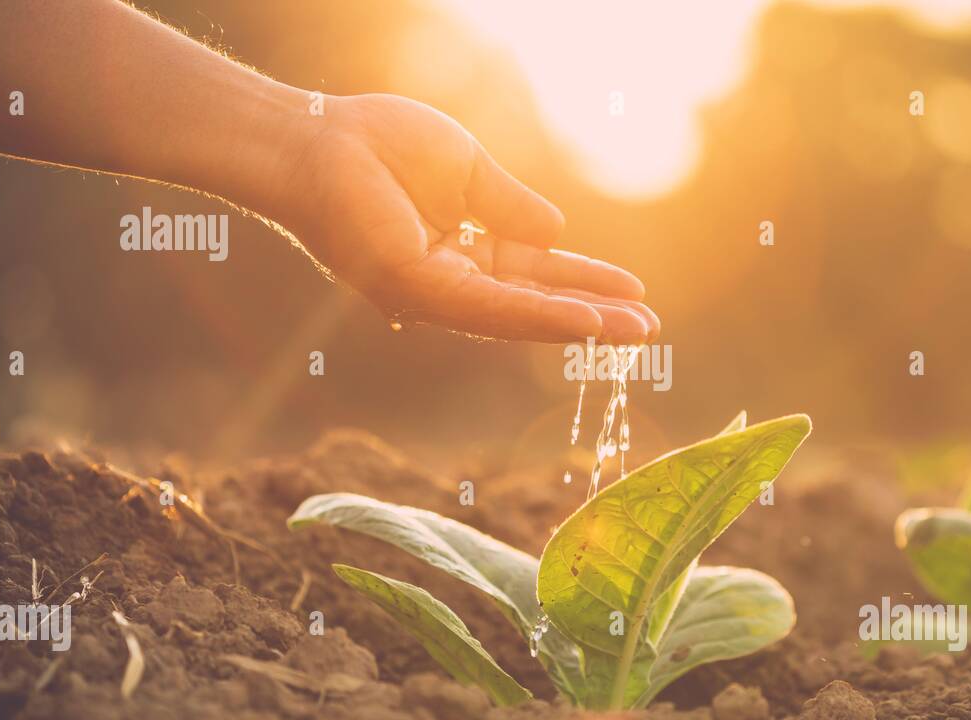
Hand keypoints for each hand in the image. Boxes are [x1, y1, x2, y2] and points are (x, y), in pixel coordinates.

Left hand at [268, 94, 658, 343]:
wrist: (321, 137)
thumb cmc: (381, 143)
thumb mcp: (468, 169)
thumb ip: (512, 206)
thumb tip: (559, 234)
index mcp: (462, 252)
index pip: (535, 275)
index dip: (584, 282)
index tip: (634, 292)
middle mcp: (450, 281)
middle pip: (535, 304)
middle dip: (594, 316)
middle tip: (649, 330)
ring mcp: (433, 291)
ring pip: (519, 316)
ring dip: (580, 325)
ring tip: (635, 331)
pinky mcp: (417, 290)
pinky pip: (491, 307)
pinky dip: (541, 317)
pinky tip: (586, 322)